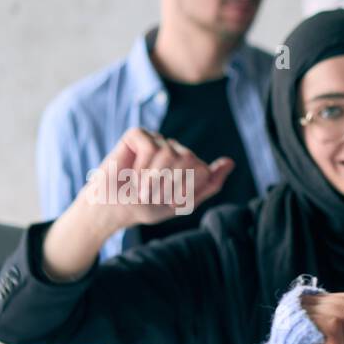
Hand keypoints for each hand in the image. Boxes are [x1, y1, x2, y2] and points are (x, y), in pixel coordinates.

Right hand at [80, 126, 233, 230]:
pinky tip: (133, 174)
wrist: (112, 208)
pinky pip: (151, 145)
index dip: (185, 189)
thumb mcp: (184, 202)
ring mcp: (157, 140)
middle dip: (170, 184)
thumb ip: (209, 184)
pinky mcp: (137, 135)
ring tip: (142, 187)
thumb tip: (231, 162)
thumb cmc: (146, 207)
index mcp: (189, 165)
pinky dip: (142, 167)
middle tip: (152, 194)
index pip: (203, 170)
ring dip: (154, 179)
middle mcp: (175, 149)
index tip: (169, 200)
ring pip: (170, 153)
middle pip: (189, 159)